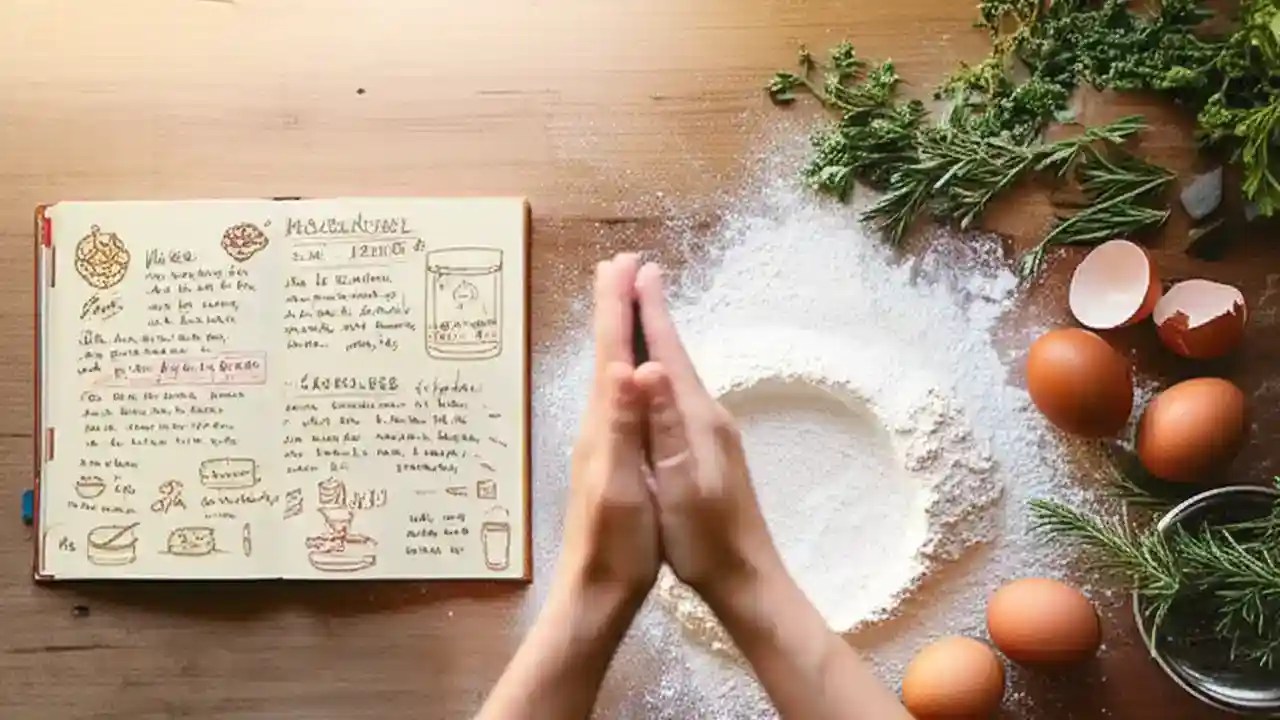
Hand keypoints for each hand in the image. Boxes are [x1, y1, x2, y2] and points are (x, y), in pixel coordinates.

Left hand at [557, 253, 660, 601]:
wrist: (596, 590)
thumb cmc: (617, 544)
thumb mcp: (624, 485)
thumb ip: (623, 426)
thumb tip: (628, 368)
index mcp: (605, 424)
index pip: (613, 353)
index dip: (618, 307)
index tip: (625, 264)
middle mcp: (598, 424)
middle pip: (607, 353)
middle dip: (613, 307)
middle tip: (621, 264)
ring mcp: (602, 440)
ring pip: (611, 371)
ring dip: (618, 332)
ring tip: (623, 302)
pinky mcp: (610, 456)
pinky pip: (618, 394)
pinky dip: (624, 366)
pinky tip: (629, 371)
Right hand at [632, 262, 778, 604]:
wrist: (745, 577)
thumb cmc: (705, 537)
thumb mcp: (679, 480)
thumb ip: (664, 424)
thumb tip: (647, 367)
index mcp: (695, 419)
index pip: (667, 353)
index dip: (648, 311)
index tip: (634, 269)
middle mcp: (705, 416)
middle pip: (672, 354)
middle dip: (650, 313)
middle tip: (634, 270)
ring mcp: (708, 434)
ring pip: (674, 373)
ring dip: (656, 339)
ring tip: (641, 311)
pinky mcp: (706, 451)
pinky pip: (676, 396)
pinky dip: (661, 372)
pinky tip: (656, 379)